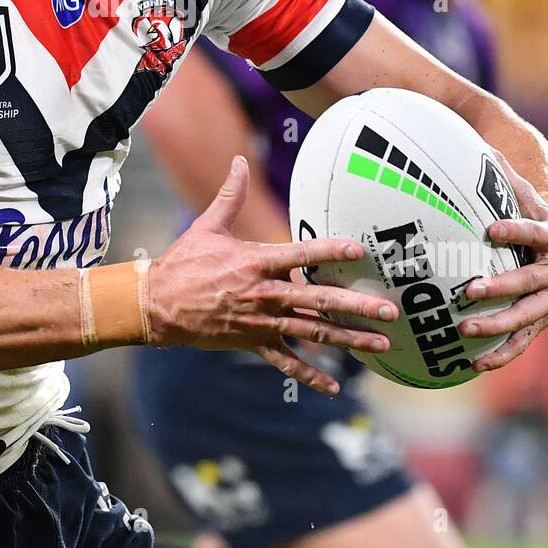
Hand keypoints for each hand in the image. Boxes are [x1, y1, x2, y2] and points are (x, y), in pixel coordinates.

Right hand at [147, 155, 397, 393]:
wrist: (157, 305)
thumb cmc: (184, 263)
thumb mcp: (207, 226)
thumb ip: (230, 195)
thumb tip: (239, 160)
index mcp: (257, 262)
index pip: (302, 254)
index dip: (331, 251)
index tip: (360, 250)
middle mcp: (265, 293)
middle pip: (318, 300)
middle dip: (357, 306)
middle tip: (390, 310)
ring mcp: (261, 322)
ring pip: (313, 333)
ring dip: (349, 340)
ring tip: (380, 344)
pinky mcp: (253, 343)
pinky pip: (286, 363)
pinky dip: (310, 376)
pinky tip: (334, 387)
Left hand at [457, 151, 547, 372]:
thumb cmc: (542, 218)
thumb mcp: (532, 198)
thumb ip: (509, 179)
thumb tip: (481, 149)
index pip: (536, 232)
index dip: (516, 230)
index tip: (490, 228)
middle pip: (531, 281)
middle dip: (501, 287)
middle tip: (470, 289)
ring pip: (527, 316)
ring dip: (497, 324)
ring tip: (464, 327)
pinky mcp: (545, 320)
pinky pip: (524, 340)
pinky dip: (502, 353)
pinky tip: (475, 363)